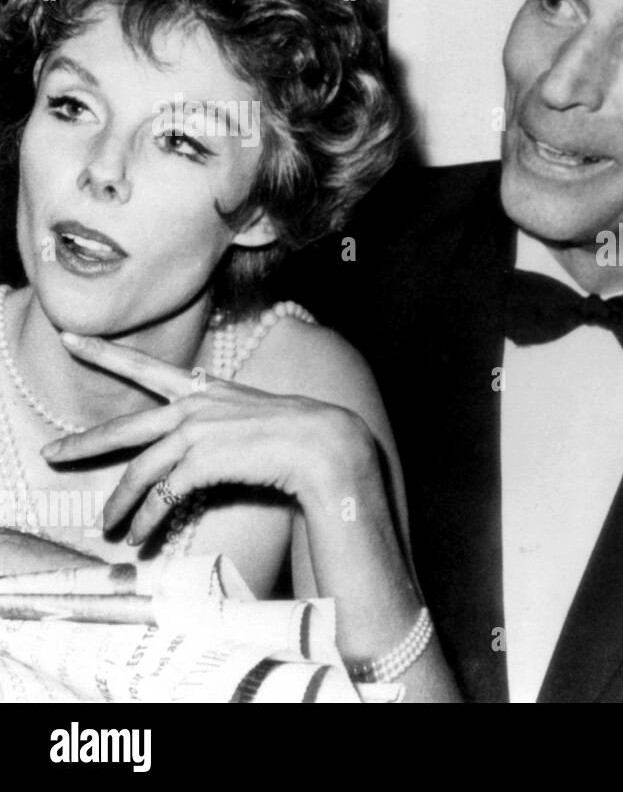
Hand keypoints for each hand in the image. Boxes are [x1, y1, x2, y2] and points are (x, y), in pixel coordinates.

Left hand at [41, 332, 377, 544]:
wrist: (323, 445)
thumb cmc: (299, 434)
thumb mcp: (254, 418)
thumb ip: (220, 428)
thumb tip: (200, 453)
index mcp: (207, 389)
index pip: (147, 368)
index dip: (106, 352)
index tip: (71, 336)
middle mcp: (194, 406)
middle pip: (125, 426)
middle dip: (84, 443)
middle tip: (52, 455)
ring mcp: (196, 432)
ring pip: (139, 470)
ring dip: (120, 504)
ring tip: (108, 526)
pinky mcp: (200, 461)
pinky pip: (161, 495)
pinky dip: (147, 518)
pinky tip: (140, 534)